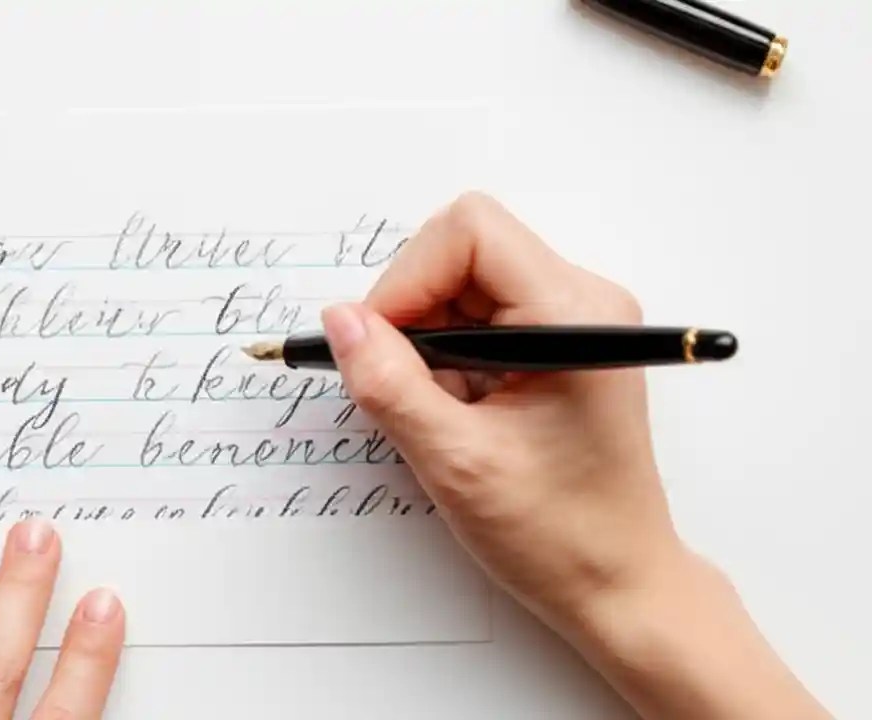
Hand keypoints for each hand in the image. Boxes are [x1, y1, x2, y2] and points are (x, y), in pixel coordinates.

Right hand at [323, 192, 828, 718]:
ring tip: (444, 411)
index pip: (469, 231)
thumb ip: (389, 384)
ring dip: (429, 339)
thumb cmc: (559, 534)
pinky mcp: (557, 341)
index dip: (408, 279)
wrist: (618, 583)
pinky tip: (461, 410)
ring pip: (463, 282)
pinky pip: (478, 315)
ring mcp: (573, 319)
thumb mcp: (456, 462)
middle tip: (407, 387)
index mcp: (574, 314)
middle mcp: (582, 300)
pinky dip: (447, 355)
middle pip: (462, 250)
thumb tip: (339, 321)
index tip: (381, 344)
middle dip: (414, 311)